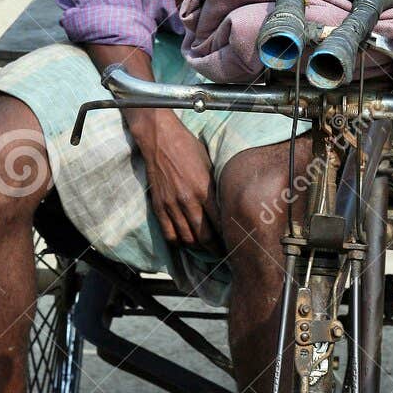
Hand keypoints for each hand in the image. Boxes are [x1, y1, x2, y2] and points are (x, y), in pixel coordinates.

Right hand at [131, 112, 219, 246]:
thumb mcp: (210, 165)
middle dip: (215, 248)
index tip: (234, 242)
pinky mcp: (159, 206)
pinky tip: (185, 241)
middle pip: (205, 237)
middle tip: (222, 253)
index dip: (228, 237)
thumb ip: (216, 189)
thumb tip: (225, 206)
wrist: (160, 139)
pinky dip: (178, 242)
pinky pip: (169, 234)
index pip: (220, 223)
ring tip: (205, 249)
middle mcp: (188, 201)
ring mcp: (171, 205)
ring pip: (187, 239)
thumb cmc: (188, 147)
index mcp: (205, 190)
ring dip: (198, 248)